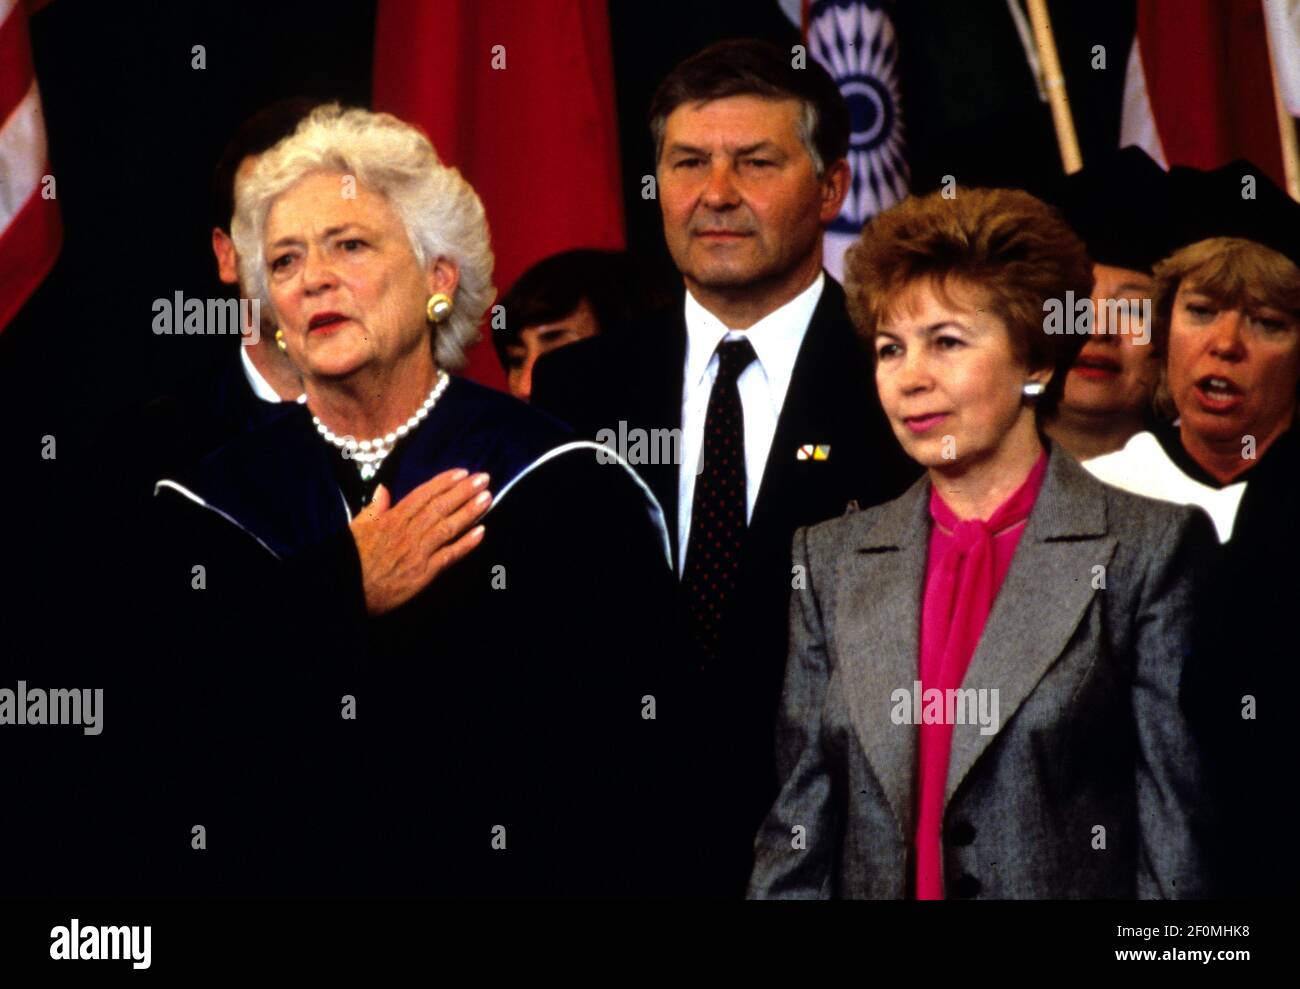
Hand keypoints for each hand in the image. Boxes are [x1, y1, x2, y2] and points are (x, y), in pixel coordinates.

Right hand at [349, 468, 490, 614]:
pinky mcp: (424, 573)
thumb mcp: (356, 528)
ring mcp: (418, 552)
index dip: (444, 482)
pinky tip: (482, 532)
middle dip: (463, 491)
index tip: (462, 472)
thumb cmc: (352, 560)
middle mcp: (408, 531)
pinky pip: (449, 556)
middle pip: (440, 507)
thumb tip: (383, 489)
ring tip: (487, 497)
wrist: (348, 591)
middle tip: (484, 478)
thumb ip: (373, 508)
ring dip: (470, 511)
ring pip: (448, 527)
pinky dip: (466, 544)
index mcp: (392, 519)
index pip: (423, 495)